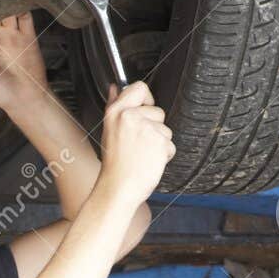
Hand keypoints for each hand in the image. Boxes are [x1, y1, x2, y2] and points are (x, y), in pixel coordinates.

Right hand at [98, 80, 174, 204]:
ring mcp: (147, 129)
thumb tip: (115, 87)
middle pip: (157, 111)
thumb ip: (115, 106)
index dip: (146, 98)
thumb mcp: (109, 131)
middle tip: (138, 144)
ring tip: (143, 155)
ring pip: (165, 129)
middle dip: (153, 127)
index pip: (139, 88)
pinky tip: (149, 162)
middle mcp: (131, 118)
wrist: (118, 189)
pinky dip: (163, 155)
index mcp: (116, 112)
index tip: (144, 109)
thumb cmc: (114, 166)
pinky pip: (170, 145)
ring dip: (159, 143)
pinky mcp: (160, 143)